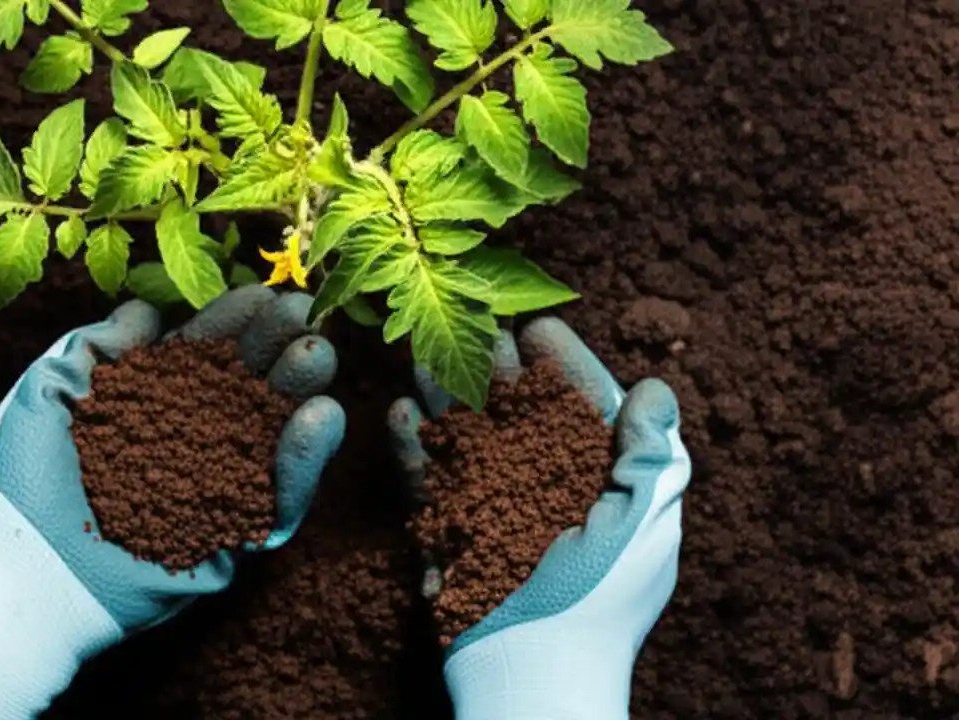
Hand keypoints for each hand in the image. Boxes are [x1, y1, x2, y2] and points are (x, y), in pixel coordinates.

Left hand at [0, 286, 344, 719]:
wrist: (24, 576)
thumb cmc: (21, 486)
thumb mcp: (44, 394)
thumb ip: (95, 345)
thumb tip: (147, 311)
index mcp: (149, 408)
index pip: (202, 356)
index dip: (230, 324)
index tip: (258, 294)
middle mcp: (188, 444)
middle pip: (246, 387)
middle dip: (276, 346)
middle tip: (301, 313)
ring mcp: (215, 491)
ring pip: (272, 435)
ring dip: (299, 389)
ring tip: (317, 352)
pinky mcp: (235, 539)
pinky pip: (282, 498)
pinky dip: (304, 459)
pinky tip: (320, 414)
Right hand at [388, 318, 690, 719]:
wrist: (534, 674)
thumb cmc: (599, 600)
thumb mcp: (646, 523)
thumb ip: (654, 454)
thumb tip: (655, 388)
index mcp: (600, 485)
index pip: (584, 409)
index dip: (565, 365)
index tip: (539, 326)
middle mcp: (545, 491)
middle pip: (517, 414)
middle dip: (493, 368)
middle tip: (468, 325)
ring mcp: (493, 511)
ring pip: (465, 439)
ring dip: (444, 394)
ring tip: (421, 352)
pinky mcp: (449, 536)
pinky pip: (427, 483)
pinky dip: (412, 448)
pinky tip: (400, 411)